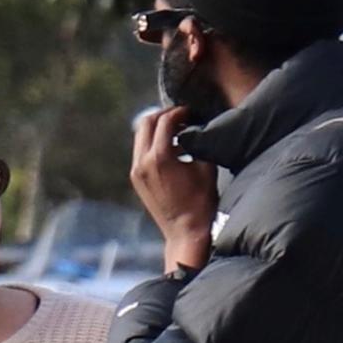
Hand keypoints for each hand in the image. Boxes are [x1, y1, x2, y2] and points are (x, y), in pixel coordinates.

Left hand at [128, 105, 219, 270]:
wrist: (185, 231)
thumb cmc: (201, 201)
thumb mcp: (206, 167)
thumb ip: (199, 143)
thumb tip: (198, 127)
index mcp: (160, 157)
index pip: (165, 121)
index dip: (179, 112)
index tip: (190, 111)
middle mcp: (142, 162)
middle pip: (145, 123)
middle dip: (163, 115)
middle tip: (180, 115)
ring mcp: (136, 171)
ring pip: (140, 136)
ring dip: (156, 128)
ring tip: (177, 129)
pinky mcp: (136, 178)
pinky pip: (140, 151)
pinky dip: (153, 143)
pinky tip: (171, 147)